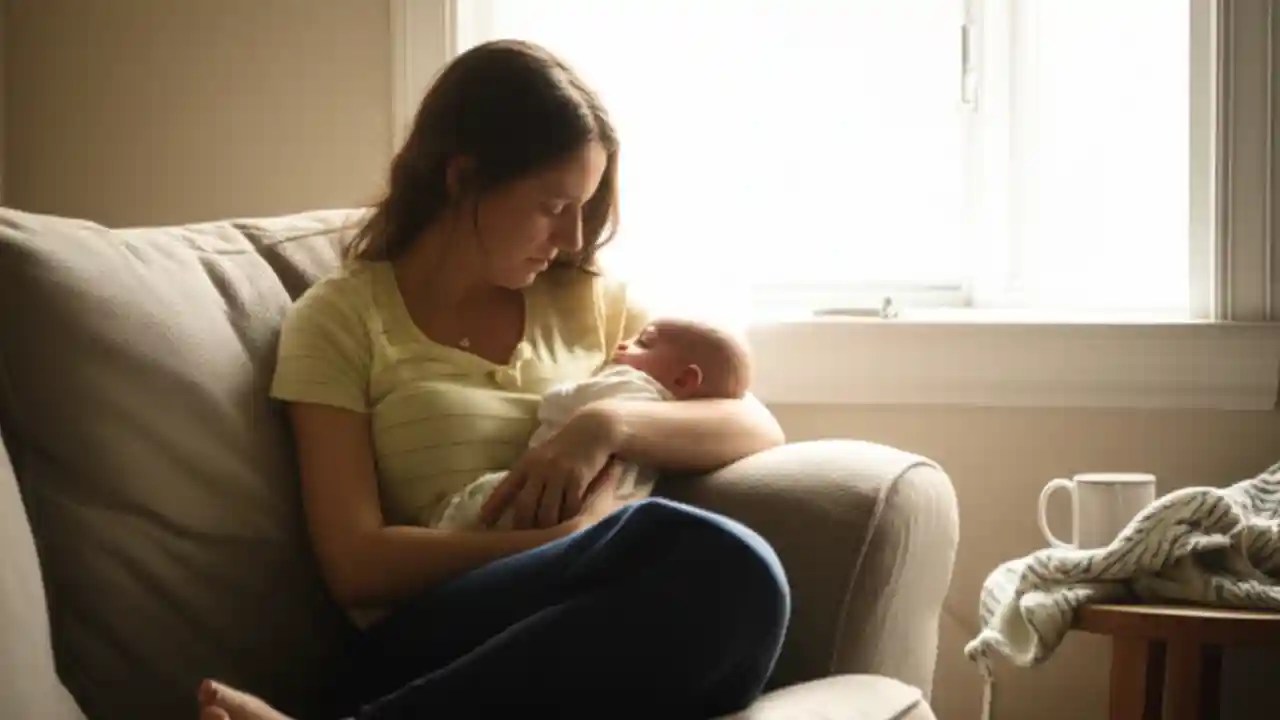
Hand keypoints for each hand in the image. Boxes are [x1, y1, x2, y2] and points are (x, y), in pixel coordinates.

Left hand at [480, 405, 619, 529]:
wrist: (593, 430)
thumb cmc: (563, 448)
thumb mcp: (539, 457)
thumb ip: (526, 478)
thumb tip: (508, 505)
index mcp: (525, 464)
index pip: (504, 490)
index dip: (492, 509)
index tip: (482, 525)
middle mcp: (539, 469)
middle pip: (524, 507)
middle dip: (521, 529)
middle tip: (520, 545)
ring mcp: (559, 474)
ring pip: (547, 513)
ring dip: (545, 531)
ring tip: (544, 543)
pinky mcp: (578, 479)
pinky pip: (569, 509)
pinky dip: (567, 522)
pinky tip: (567, 531)